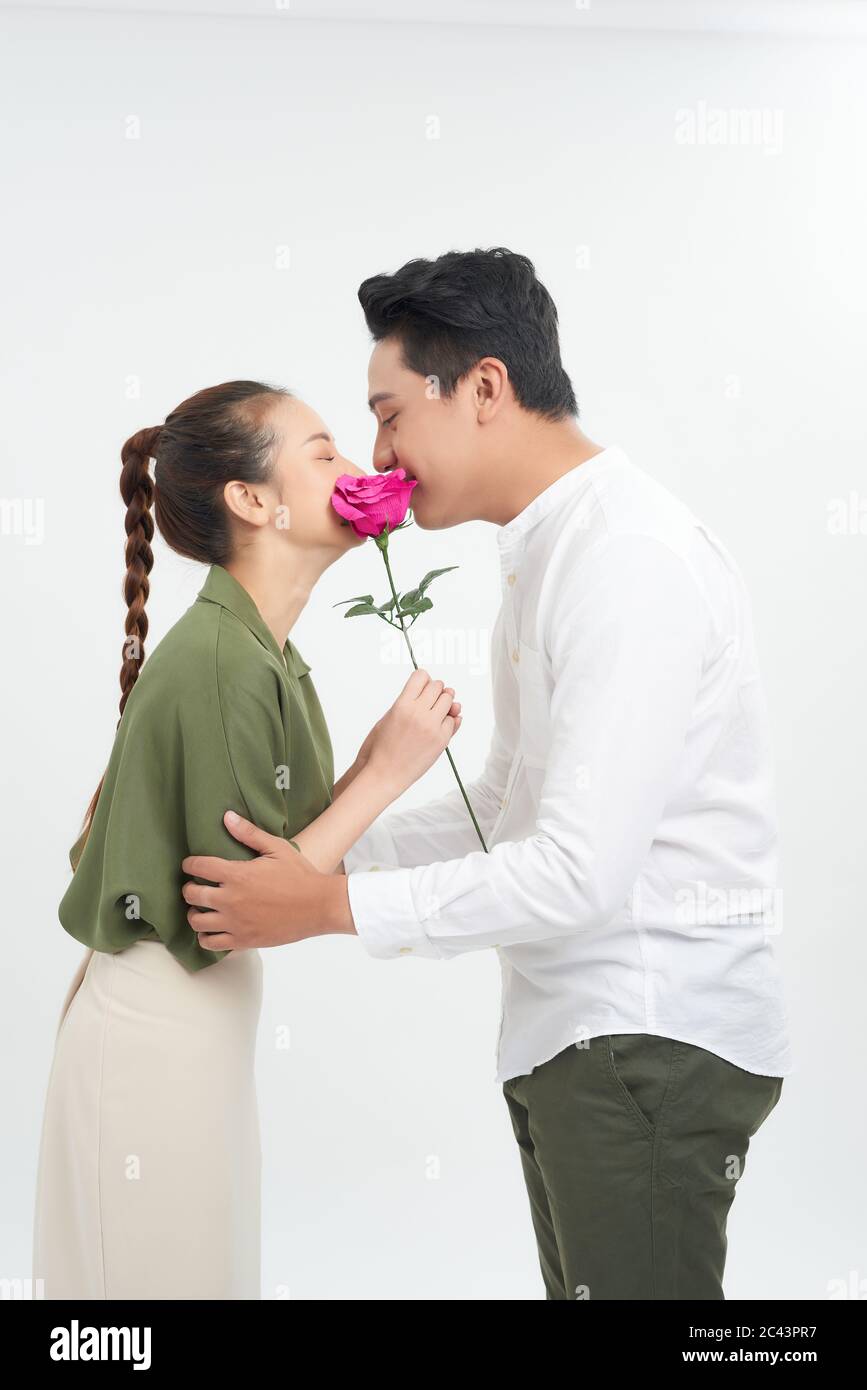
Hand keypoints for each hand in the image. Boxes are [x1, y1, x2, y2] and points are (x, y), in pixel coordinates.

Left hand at [181, 811, 354, 949]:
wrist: (319, 906)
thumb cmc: (299, 875)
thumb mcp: (277, 848)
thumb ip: (249, 833)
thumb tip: (227, 817)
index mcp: (237, 875)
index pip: (198, 867)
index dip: (190, 864)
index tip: (191, 865)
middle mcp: (230, 900)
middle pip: (192, 895)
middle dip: (189, 889)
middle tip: (195, 887)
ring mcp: (235, 923)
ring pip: (197, 922)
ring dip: (194, 914)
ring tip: (202, 909)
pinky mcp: (243, 940)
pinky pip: (211, 943)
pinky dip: (205, 937)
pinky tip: (212, 929)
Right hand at [362, 668, 461, 797]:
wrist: (383, 775)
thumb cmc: (381, 747)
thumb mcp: (388, 718)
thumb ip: (411, 703)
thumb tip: (439, 693)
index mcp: (401, 705)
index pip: (421, 676)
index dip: (423, 679)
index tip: (422, 686)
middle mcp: (418, 713)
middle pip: (438, 686)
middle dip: (435, 691)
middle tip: (428, 701)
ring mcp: (432, 727)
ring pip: (449, 701)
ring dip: (444, 704)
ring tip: (433, 713)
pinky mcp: (441, 741)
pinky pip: (453, 720)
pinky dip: (447, 721)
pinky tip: (436, 728)